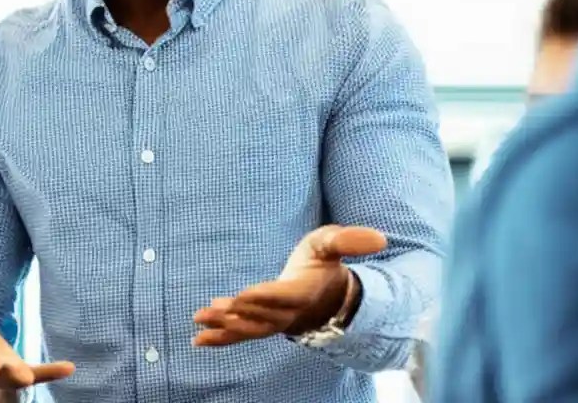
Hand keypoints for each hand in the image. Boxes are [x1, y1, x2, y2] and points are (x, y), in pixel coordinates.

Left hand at [192, 225, 386, 346]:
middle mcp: (289, 312)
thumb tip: (379, 238)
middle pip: (261, 315)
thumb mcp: (334, 244)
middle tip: (211, 308)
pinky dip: (221, 338)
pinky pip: (242, 335)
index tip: (242, 296)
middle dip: (236, 313)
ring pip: (249, 328)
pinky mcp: (264, 325)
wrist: (328, 293)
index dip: (264, 296)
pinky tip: (197, 340)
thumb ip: (350, 240)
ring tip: (199, 320)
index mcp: (305, 291)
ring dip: (224, 326)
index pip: (283, 296)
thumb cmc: (326, 263)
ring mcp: (275, 322)